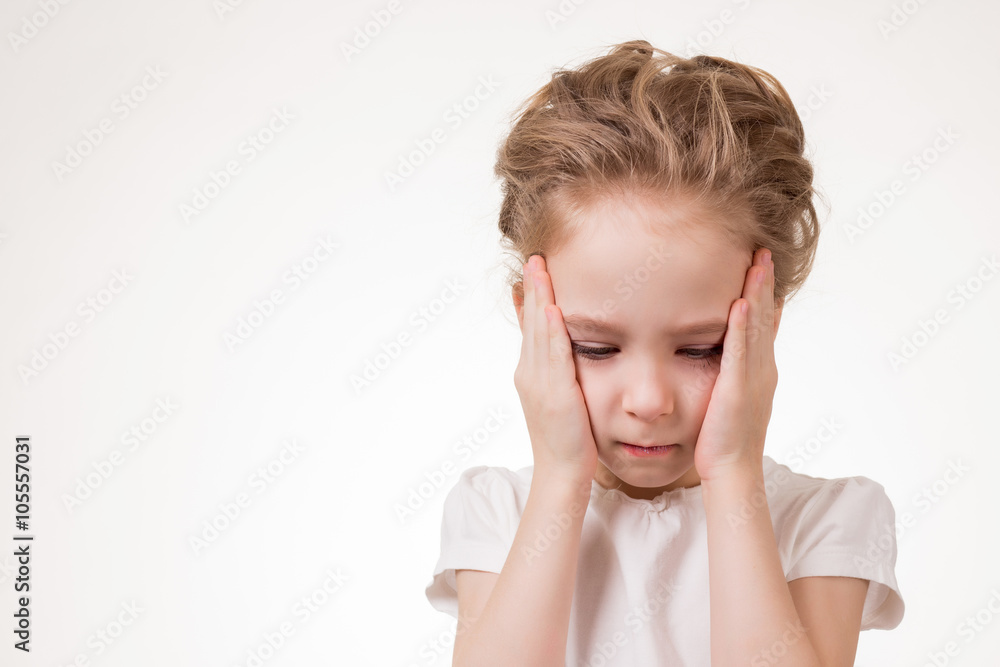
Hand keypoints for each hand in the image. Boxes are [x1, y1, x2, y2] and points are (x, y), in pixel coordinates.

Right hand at [513, 255, 598, 484]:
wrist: (562, 472)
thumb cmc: (568, 441)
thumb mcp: (561, 399)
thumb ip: (561, 374)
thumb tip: (566, 353)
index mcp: (531, 374)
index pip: (531, 330)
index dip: (531, 300)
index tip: (534, 273)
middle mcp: (529, 374)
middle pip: (531, 323)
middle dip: (534, 289)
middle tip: (534, 258)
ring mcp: (538, 383)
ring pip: (539, 332)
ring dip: (539, 298)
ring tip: (540, 269)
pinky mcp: (554, 392)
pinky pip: (553, 355)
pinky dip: (550, 330)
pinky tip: (552, 309)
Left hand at [693, 248, 778, 481]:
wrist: (731, 470)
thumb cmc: (724, 438)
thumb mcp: (730, 397)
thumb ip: (731, 373)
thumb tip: (723, 356)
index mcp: (760, 371)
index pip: (764, 325)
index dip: (765, 295)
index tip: (762, 266)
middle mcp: (762, 369)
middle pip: (766, 317)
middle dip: (764, 284)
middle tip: (765, 252)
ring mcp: (753, 378)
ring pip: (757, 327)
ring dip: (758, 293)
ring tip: (758, 263)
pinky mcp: (736, 389)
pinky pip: (740, 352)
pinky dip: (742, 326)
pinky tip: (741, 303)